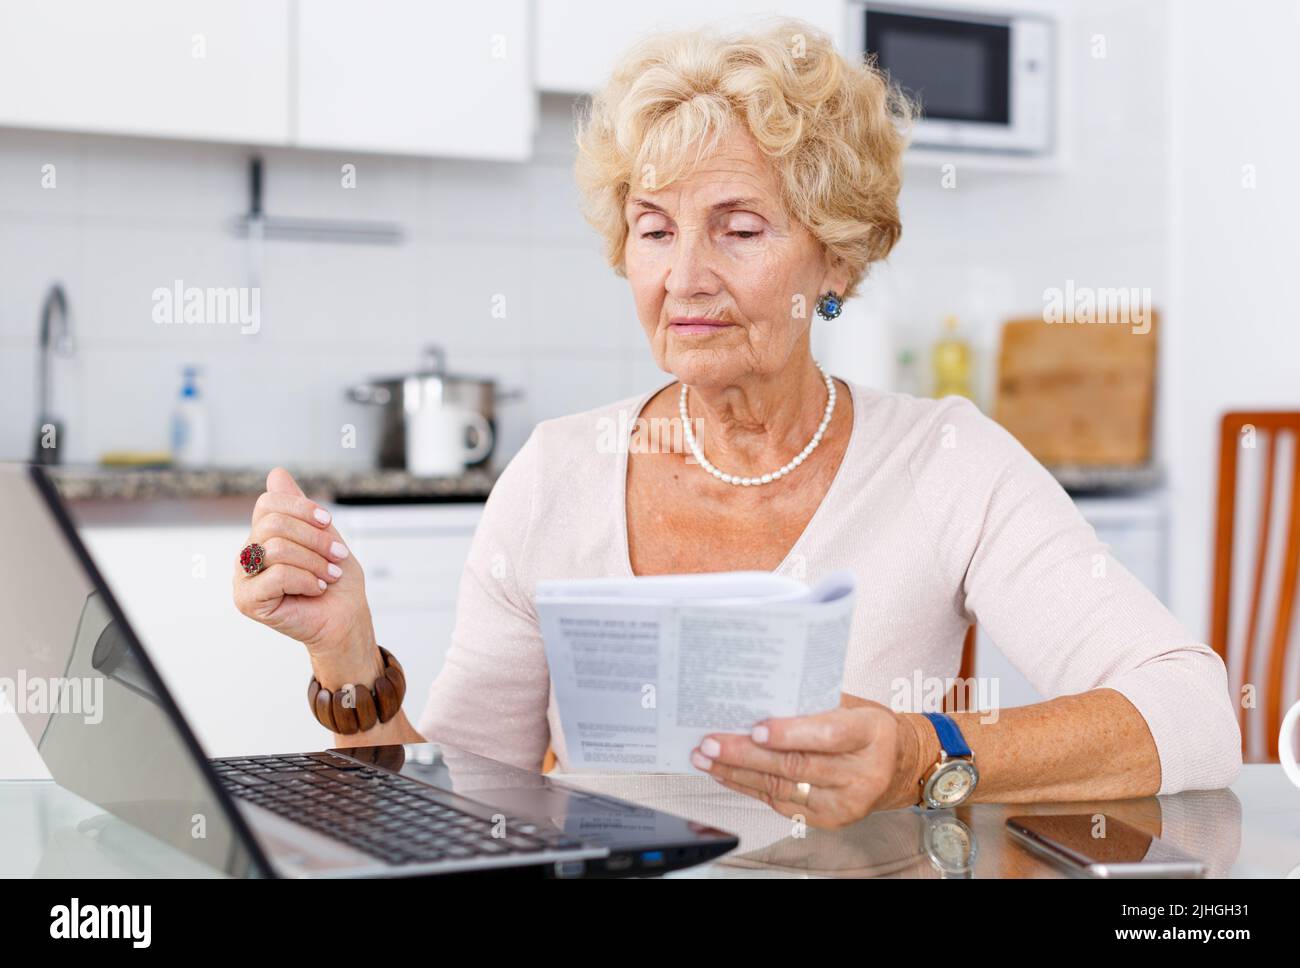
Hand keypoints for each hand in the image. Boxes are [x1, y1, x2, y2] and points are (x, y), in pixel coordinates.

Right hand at [231, 468, 375, 659]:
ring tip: (330, 575)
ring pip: (276, 548)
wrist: (345, 617)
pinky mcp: (247, 601)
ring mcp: (243, 578)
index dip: (301, 508)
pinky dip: (307, 580)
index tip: (328, 522)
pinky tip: (317, 589)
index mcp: (261, 535)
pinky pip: (278, 575)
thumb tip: (276, 473)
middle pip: (273, 525)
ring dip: (315, 562)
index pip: (268, 504)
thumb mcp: (323, 534)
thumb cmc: (335, 579)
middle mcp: (247, 554)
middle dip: (314, 539)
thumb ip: (298, 506)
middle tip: (338, 556)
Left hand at [688, 694, 923, 829]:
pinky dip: (750, 788)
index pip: (827, 735)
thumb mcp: (852, 705)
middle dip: (746, 754)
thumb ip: (812, 703)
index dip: (789, 733)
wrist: (897, 765)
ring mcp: (847, 802)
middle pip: (796, 765)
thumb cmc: (867, 727)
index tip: (755, 728)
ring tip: (706, 757)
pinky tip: (727, 774)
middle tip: (711, 742)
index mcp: (871, 734)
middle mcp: (863, 773)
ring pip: (782, 788)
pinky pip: (781, 803)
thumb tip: (756, 697)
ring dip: (738, 772)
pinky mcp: (830, 820)